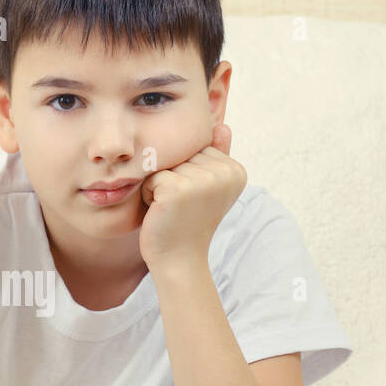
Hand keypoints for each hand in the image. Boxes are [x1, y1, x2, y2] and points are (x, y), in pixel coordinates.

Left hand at [137, 122, 246, 272]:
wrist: (179, 260)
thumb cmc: (188, 223)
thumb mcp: (208, 188)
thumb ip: (218, 156)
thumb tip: (222, 125)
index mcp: (236, 170)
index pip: (199, 149)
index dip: (188, 173)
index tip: (195, 199)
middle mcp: (224, 173)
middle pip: (182, 153)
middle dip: (173, 176)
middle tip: (181, 206)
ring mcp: (203, 180)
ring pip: (166, 163)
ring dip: (160, 185)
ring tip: (172, 208)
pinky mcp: (178, 189)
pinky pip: (153, 177)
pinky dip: (149, 194)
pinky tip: (162, 212)